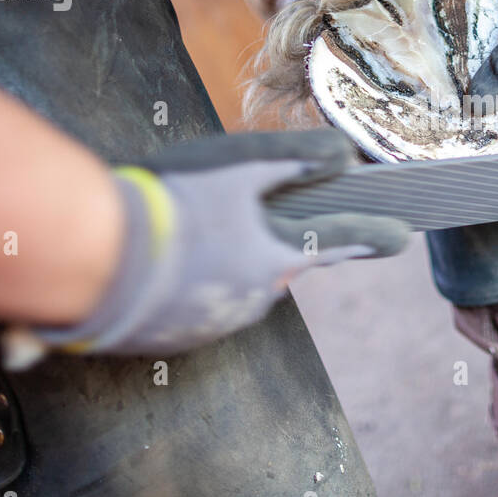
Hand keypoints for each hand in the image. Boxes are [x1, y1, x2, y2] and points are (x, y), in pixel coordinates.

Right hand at [5, 129, 408, 363]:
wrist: (93, 260)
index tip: (404, 237)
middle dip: (257, 244)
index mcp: (275, 259)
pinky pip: (190, 308)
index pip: (338, 243)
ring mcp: (212, 325)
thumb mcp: (239, 165)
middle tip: (219, 220)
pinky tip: (155, 266)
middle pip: (272, 265)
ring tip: (178, 237)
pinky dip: (182, 288)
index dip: (371, 237)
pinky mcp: (171, 340)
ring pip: (229, 287)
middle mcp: (252, 300)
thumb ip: (295, 159)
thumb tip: (347, 156)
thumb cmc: (172, 204)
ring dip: (214, 265)